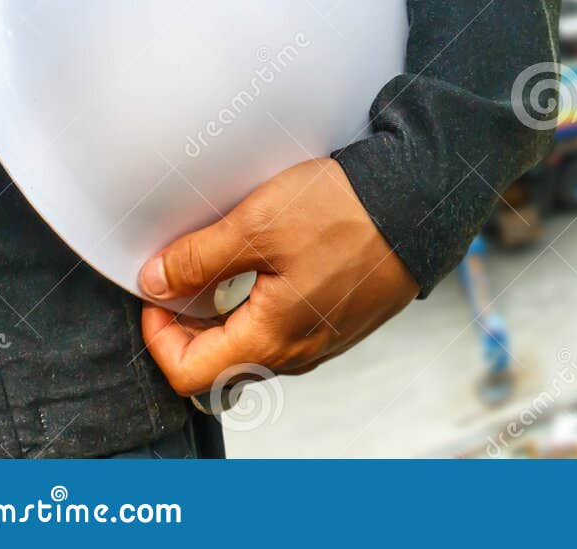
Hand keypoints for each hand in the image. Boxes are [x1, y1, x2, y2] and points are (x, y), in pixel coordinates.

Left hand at [139, 157, 418, 395]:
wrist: (422, 202)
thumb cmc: (347, 213)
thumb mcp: (256, 224)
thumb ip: (198, 258)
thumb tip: (155, 281)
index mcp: (270, 342)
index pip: (187, 374)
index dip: (157, 336)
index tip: (158, 291)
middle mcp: (298, 354)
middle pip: (221, 364)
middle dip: (190, 325)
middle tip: (185, 275)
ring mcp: (325, 340)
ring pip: (256, 346)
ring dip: (228, 314)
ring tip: (227, 263)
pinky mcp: (345, 320)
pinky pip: (289, 328)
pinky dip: (263, 305)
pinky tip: (270, 263)